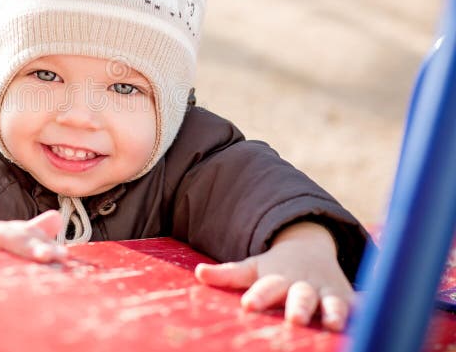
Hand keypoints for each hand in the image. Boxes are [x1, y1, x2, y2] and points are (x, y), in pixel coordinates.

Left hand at [194, 221, 353, 331]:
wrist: (310, 249)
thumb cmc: (275, 270)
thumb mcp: (252, 268)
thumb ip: (228, 274)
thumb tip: (199, 273)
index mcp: (277, 280)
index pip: (265, 288)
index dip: (258, 296)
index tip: (248, 306)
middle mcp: (303, 286)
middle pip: (300, 297)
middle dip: (298, 307)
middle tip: (294, 318)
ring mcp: (328, 293)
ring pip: (332, 304)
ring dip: (334, 312)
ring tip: (333, 324)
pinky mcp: (349, 300)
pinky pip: (361, 305)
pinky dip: (368, 309)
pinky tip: (373, 316)